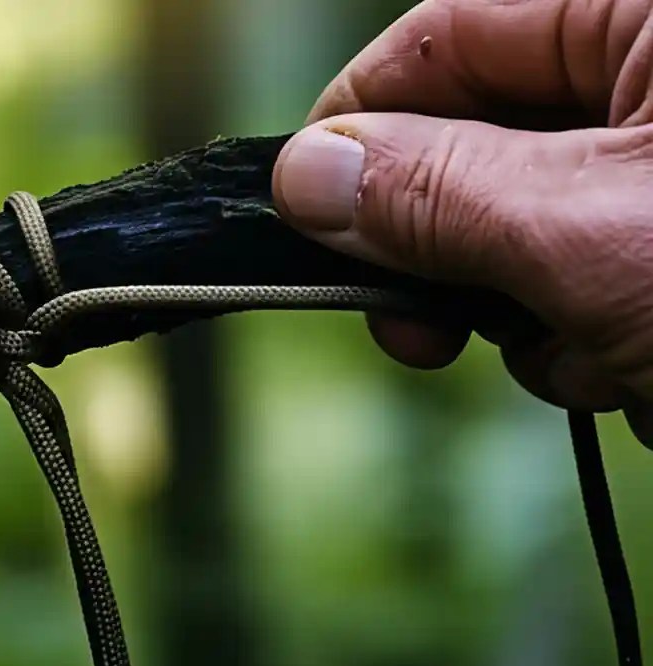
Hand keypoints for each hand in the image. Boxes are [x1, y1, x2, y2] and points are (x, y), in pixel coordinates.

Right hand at [271, 0, 652, 442]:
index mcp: (649, 15)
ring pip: (520, 234)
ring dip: (528, 321)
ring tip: (600, 360)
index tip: (303, 212)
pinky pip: (580, 287)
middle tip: (422, 331)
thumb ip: (431, 192)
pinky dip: (587, 345)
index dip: (358, 121)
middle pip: (475, 148)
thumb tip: (300, 173)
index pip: (449, 35)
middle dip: (448, 257)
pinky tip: (640, 377)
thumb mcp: (587, 229)